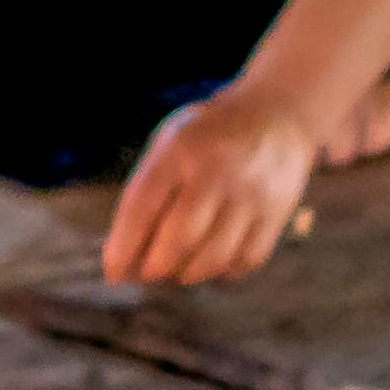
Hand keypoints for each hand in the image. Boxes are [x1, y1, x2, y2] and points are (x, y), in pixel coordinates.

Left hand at [104, 79, 324, 287]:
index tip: (113, 272)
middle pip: (179, 240)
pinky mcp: (276, 213)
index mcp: (180, 149)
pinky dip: (222, 271)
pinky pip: (244, 260)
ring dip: (186, 274)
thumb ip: (145, 194)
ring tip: (176, 269)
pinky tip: (211, 262)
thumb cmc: (204, 140)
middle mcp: (216, 170)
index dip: (123, 246)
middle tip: (147, 273)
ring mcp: (250, 193)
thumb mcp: (169, 145)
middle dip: (155, 268)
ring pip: (213, 258)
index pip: (142, 206)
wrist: (275, 115)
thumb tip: (122, 261)